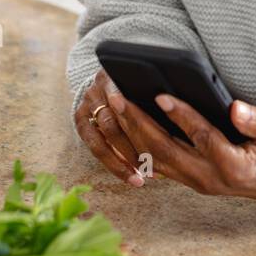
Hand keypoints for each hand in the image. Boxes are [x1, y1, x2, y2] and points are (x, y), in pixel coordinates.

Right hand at [73, 69, 145, 186]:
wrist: (106, 81)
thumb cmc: (134, 86)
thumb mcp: (142, 84)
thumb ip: (151, 94)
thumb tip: (174, 110)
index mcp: (112, 77)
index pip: (122, 101)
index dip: (136, 120)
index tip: (155, 138)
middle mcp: (96, 91)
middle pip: (111, 124)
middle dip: (132, 149)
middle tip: (152, 167)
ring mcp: (86, 106)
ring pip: (102, 139)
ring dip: (122, 161)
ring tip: (139, 178)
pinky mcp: (81, 122)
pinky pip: (95, 147)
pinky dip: (113, 164)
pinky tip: (128, 176)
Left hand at [109, 92, 255, 204]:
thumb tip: (236, 109)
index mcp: (233, 166)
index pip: (201, 137)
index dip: (180, 115)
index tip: (160, 94)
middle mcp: (209, 178)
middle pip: (165, 150)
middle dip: (138, 123)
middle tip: (118, 97)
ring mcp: (197, 182)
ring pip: (155, 160)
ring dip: (131, 133)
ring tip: (115, 106)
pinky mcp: (190, 180)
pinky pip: (157, 165)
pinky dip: (137, 145)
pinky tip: (123, 126)